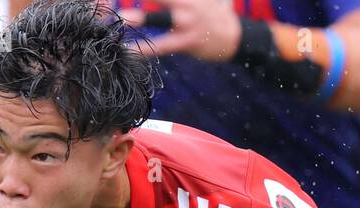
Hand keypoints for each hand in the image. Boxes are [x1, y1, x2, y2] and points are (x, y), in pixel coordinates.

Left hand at [119, 0, 242, 61]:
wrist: (237, 36)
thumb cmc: (216, 12)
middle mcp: (186, 2)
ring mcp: (188, 20)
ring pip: (161, 15)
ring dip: (141, 16)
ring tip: (121, 16)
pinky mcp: (189, 41)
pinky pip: (165, 45)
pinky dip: (147, 49)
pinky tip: (132, 50)